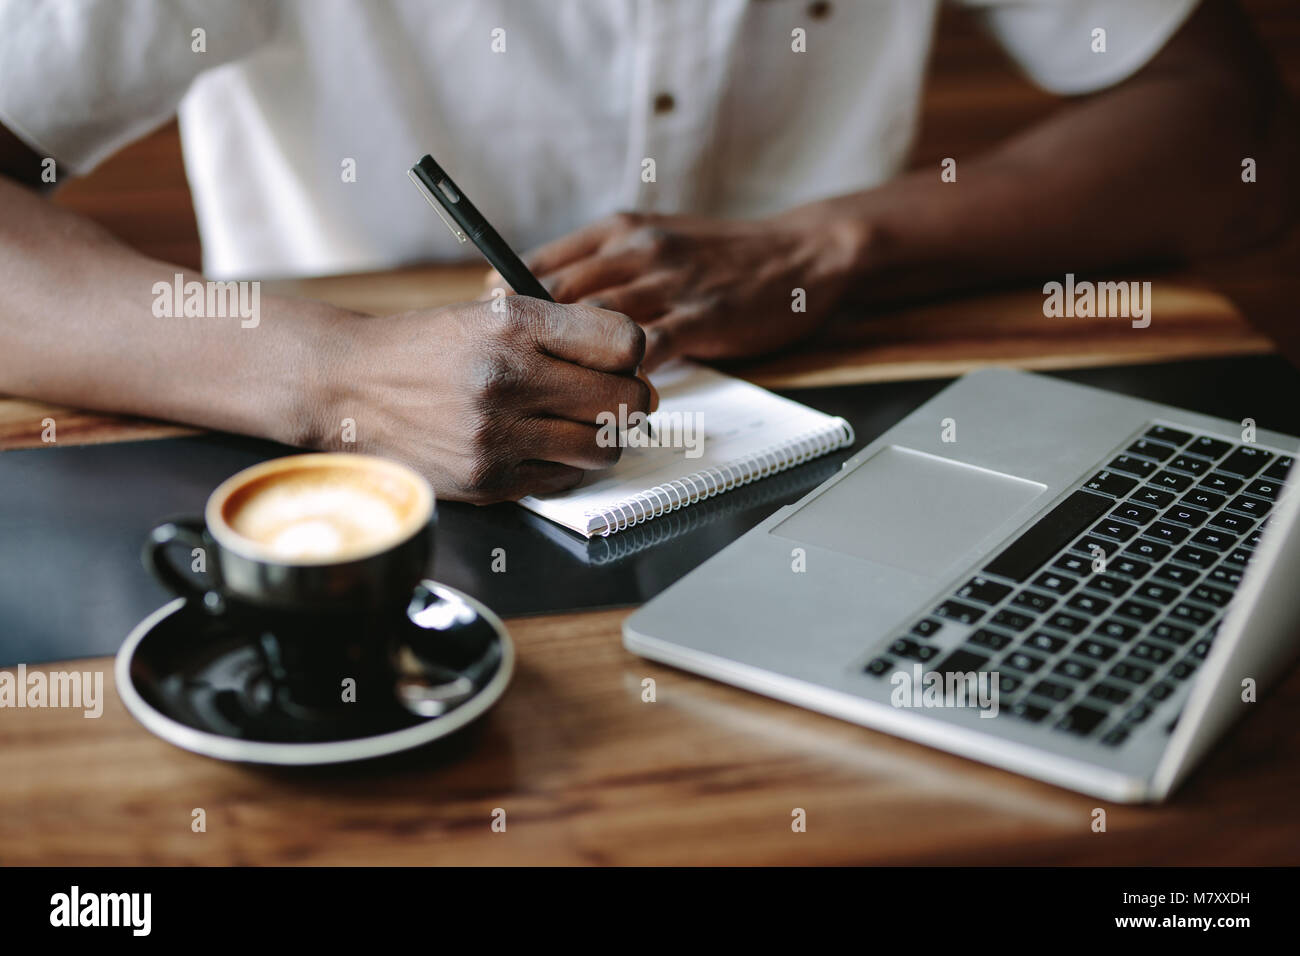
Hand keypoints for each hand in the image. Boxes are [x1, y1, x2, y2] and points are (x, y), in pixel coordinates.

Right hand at [314, 297, 650, 503]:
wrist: (347, 387)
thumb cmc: (426, 348)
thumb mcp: (490, 313)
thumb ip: (562, 330)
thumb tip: (634, 363)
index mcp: (513, 323)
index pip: (624, 343)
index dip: (631, 353)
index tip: (619, 361)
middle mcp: (506, 378)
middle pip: (625, 401)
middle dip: (631, 400)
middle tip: (615, 398)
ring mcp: (496, 435)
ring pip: (603, 449)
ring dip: (602, 438)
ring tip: (579, 423)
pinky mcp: (487, 478)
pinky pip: (563, 478)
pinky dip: (564, 464)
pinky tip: (540, 444)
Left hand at [488, 211, 866, 369]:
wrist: (800, 251)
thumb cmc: (721, 255)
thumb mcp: (655, 240)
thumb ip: (605, 266)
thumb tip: (544, 301)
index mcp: (617, 231)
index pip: (539, 263)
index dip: (506, 302)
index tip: (489, 336)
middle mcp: (635, 251)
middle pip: (556, 295)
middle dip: (525, 341)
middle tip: (505, 378)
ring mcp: (667, 283)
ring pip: (593, 326)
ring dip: (567, 366)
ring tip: (545, 400)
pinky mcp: (699, 316)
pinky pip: (645, 352)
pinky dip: (620, 380)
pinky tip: (607, 403)